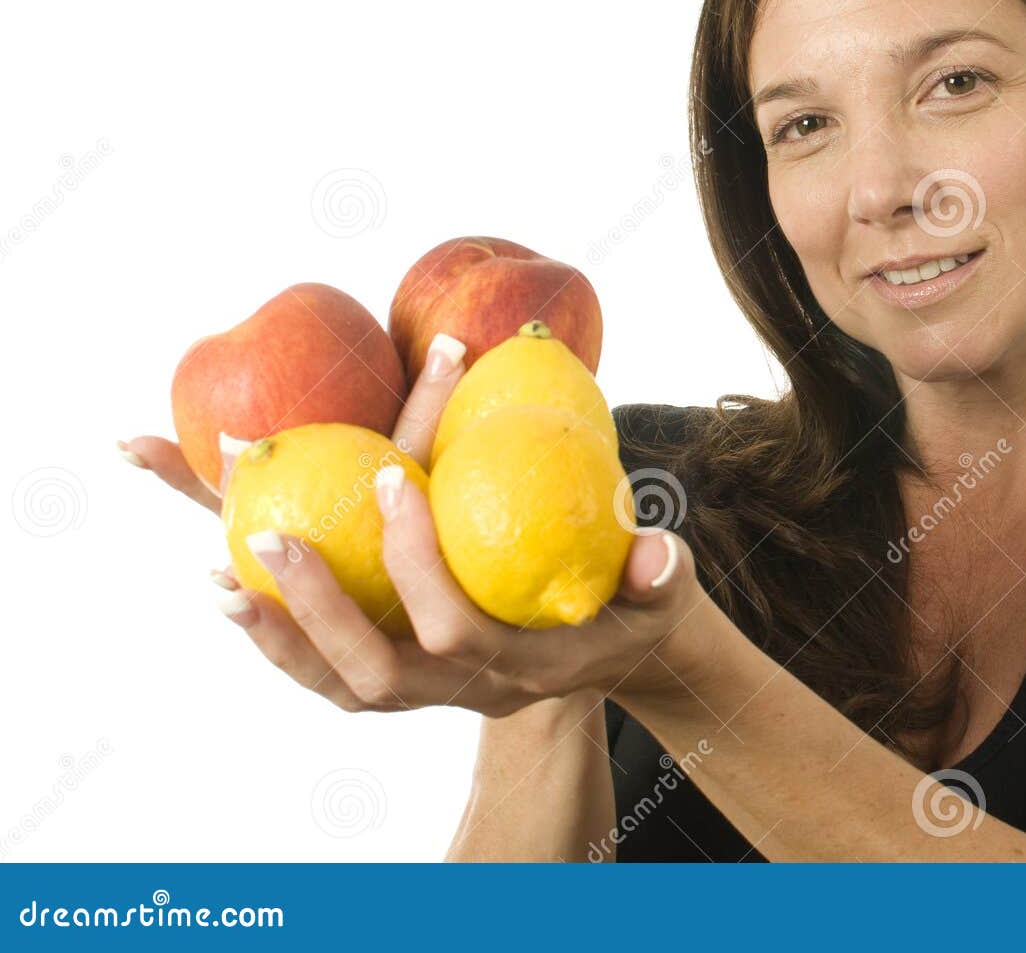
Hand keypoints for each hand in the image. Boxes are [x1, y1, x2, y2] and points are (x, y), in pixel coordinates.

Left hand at [121, 331, 712, 715]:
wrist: (608, 655)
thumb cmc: (634, 610)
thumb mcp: (661, 593)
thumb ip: (661, 573)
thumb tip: (655, 552)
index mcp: (527, 666)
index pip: (460, 630)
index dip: (420, 565)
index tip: (392, 477)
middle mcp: (468, 693)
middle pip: (376, 677)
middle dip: (317, 611)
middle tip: (269, 536)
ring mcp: (430, 694)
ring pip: (337, 687)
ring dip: (275, 636)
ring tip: (219, 578)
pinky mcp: (402, 679)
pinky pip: (328, 672)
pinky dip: (279, 636)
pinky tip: (237, 587)